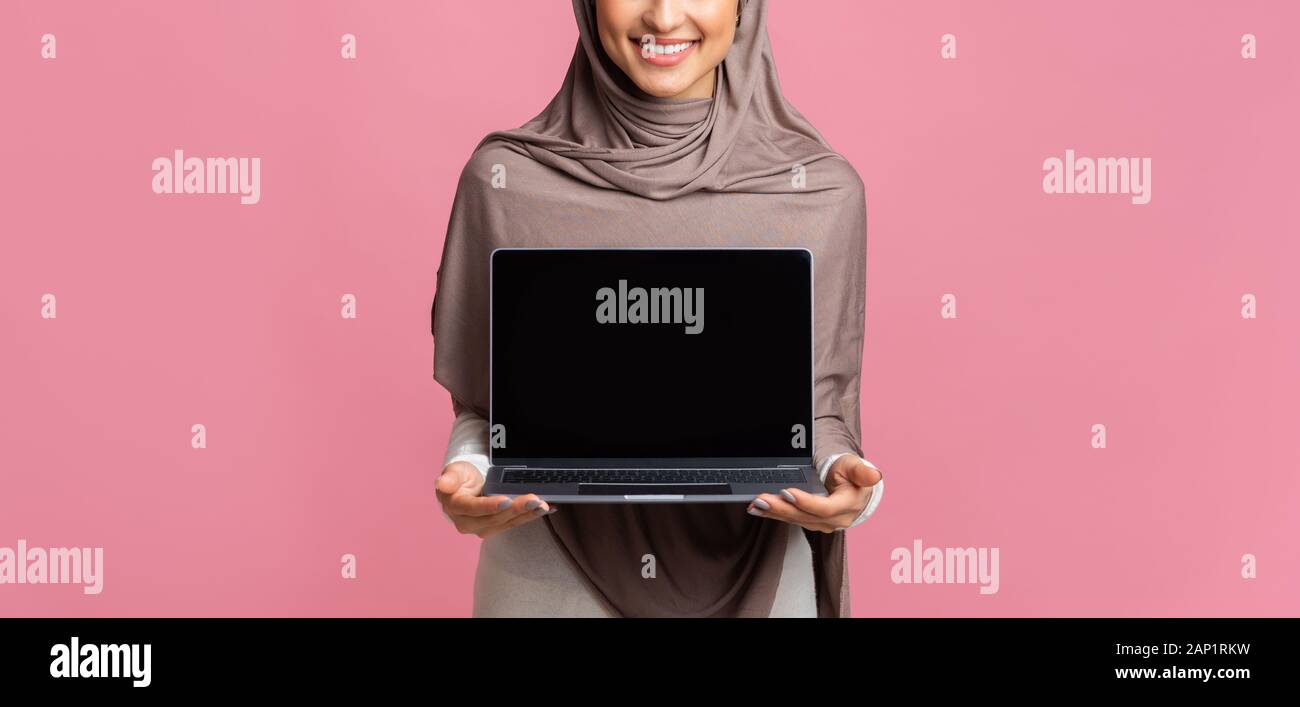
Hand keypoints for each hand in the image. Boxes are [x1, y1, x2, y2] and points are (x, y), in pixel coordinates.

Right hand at [435, 461, 555, 538]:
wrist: (464, 488)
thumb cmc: (459, 478)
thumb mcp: (453, 472)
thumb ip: (449, 478)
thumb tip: (442, 484)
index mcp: (455, 508)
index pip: (474, 508)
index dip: (490, 506)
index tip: (506, 500)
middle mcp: (468, 523)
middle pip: (495, 517)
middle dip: (516, 509)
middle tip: (534, 500)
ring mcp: (482, 528)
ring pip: (507, 522)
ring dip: (527, 514)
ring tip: (544, 505)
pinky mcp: (496, 527)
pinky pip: (515, 522)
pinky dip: (530, 516)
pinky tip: (546, 509)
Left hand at [746, 455, 881, 532]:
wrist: (853, 488)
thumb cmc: (852, 474)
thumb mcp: (856, 467)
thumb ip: (861, 471)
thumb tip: (874, 475)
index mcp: (848, 506)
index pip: (825, 508)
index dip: (806, 502)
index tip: (788, 492)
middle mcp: (836, 520)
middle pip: (805, 516)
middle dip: (782, 508)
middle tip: (762, 499)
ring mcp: (823, 524)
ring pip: (796, 520)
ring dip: (774, 512)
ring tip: (756, 504)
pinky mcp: (811, 523)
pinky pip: (792, 519)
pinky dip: (774, 514)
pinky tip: (759, 509)